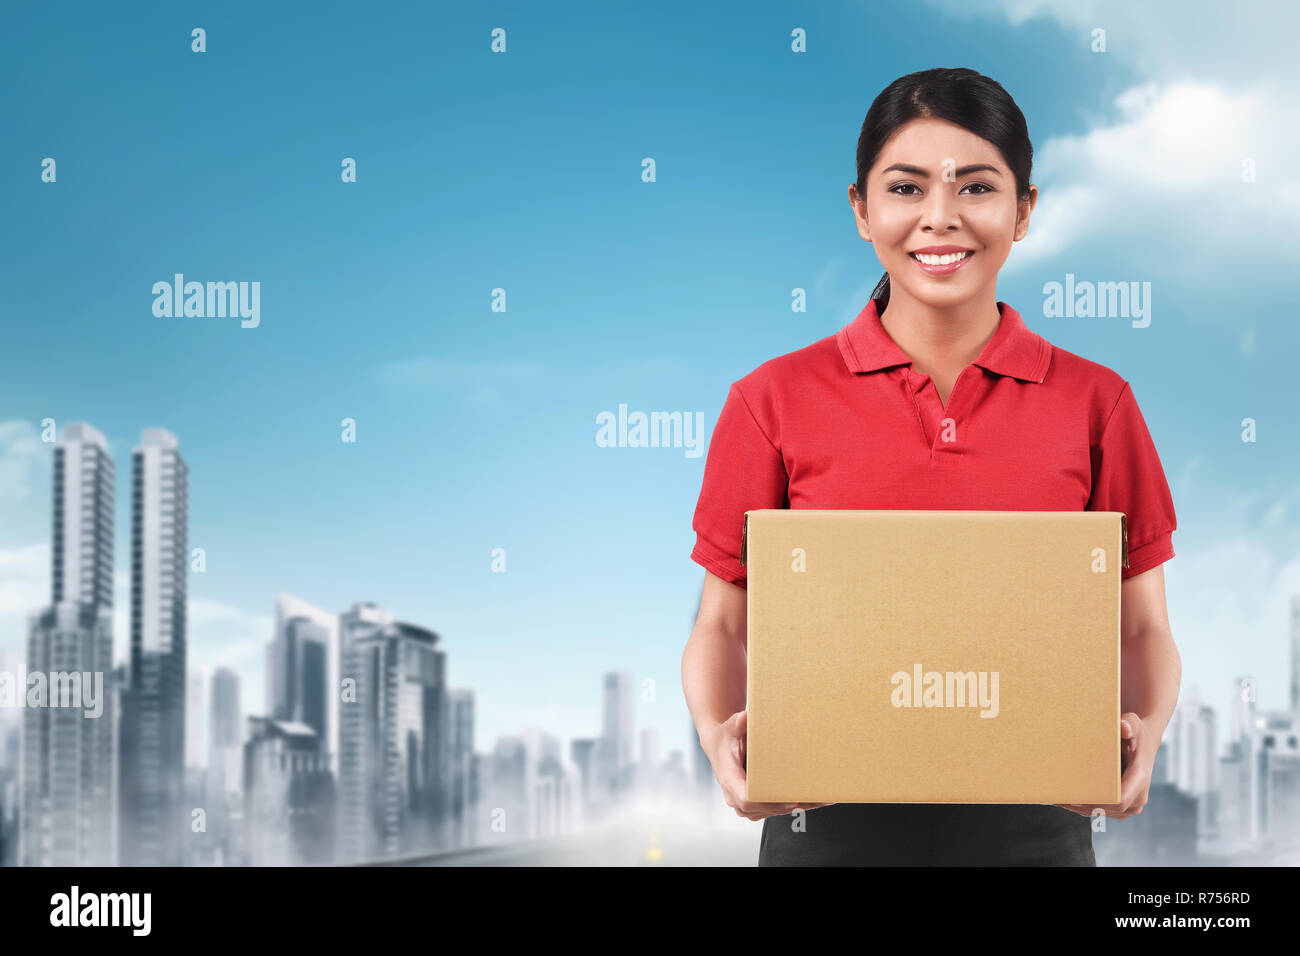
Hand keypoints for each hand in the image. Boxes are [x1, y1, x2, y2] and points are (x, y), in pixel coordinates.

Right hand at [706, 709, 832, 820]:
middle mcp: (734, 796)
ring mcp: (743, 804)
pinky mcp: (752, 805)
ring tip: (820, 798)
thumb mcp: (730, 728)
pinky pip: (772, 810)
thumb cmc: (726, 738)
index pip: (747, 800)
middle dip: (789, 804)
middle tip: (813, 797)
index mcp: (729, 779)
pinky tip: (813, 800)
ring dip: (795, 806)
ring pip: (770, 812)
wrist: (719, 746)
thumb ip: (737, 724)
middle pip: (763, 809)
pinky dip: (793, 805)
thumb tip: (744, 717)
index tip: (788, 800)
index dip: (768, 803)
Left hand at [1055, 712, 1153, 820]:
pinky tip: (1063, 797)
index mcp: (1140, 778)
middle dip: (1079, 803)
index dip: (1094, 801)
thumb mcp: (1133, 723)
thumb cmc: (1135, 733)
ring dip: (1077, 806)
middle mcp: (1138, 797)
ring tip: (1055, 795)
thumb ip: (1129, 724)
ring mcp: (1131, 806)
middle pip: (1104, 808)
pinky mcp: (1122, 808)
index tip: (1072, 796)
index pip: (1118, 799)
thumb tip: (1123, 726)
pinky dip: (1081, 806)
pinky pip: (1100, 812)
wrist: (1143, 744)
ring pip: (1099, 812)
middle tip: (1055, 794)